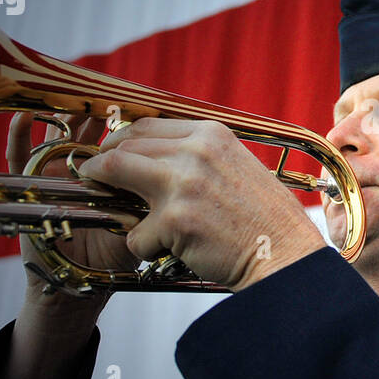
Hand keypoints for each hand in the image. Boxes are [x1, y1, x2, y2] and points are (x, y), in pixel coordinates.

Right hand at [7, 112, 138, 309]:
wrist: (83, 280)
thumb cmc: (115, 252)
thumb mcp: (143, 222)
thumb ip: (154, 197)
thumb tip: (177, 172)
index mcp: (112, 170)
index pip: (118, 136)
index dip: (125, 122)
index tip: (136, 105)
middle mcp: (82, 166)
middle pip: (88, 128)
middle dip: (97, 112)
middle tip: (106, 97)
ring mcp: (55, 172)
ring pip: (57, 135)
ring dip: (64, 116)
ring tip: (72, 101)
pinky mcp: (30, 184)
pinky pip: (20, 157)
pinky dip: (19, 137)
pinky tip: (23, 119)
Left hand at [76, 119, 325, 290]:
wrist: (285, 254)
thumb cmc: (266, 219)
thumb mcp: (239, 166)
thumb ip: (201, 155)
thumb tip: (158, 157)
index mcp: (212, 134)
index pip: (148, 124)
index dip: (122, 139)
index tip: (111, 151)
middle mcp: (196, 151)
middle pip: (125, 144)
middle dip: (102, 160)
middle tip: (93, 175)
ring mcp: (183, 184)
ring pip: (114, 171)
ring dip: (102, 188)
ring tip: (103, 203)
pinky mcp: (174, 220)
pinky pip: (135, 232)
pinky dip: (142, 245)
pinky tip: (162, 251)